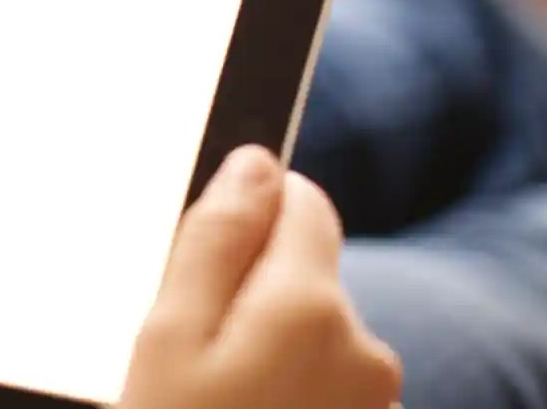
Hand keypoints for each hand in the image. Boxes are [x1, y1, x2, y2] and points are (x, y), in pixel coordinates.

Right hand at [120, 146, 401, 408]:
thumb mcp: (169, 340)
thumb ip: (216, 241)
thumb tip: (257, 162)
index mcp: (312, 305)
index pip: (300, 200)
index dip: (243, 226)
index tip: (200, 282)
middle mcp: (366, 349)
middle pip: (304, 273)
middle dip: (253, 299)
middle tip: (197, 364)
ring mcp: (377, 399)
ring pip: (312, 335)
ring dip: (273, 354)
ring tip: (221, 400)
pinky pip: (326, 384)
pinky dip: (292, 393)